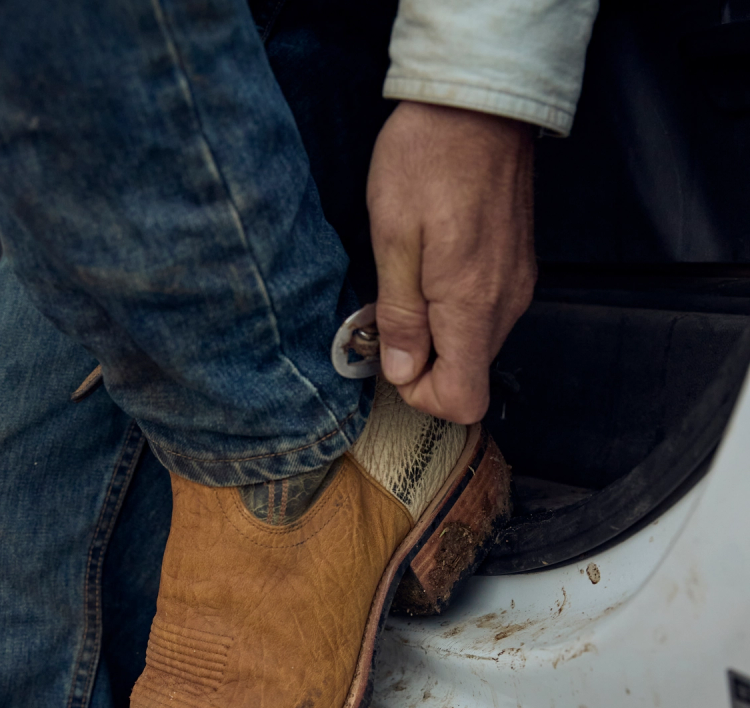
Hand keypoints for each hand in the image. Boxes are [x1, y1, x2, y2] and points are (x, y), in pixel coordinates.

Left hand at [367, 101, 535, 423]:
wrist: (478, 103)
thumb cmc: (428, 160)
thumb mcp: (393, 240)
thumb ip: (401, 316)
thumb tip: (402, 370)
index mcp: (471, 306)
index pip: (464, 399)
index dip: (424, 396)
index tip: (395, 362)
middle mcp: (504, 306)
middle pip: (469, 374)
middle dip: (426, 362)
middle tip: (392, 316)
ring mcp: (517, 287)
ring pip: (476, 345)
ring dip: (440, 334)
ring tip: (411, 284)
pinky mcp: (518, 268)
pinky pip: (486, 314)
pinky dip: (456, 310)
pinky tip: (434, 268)